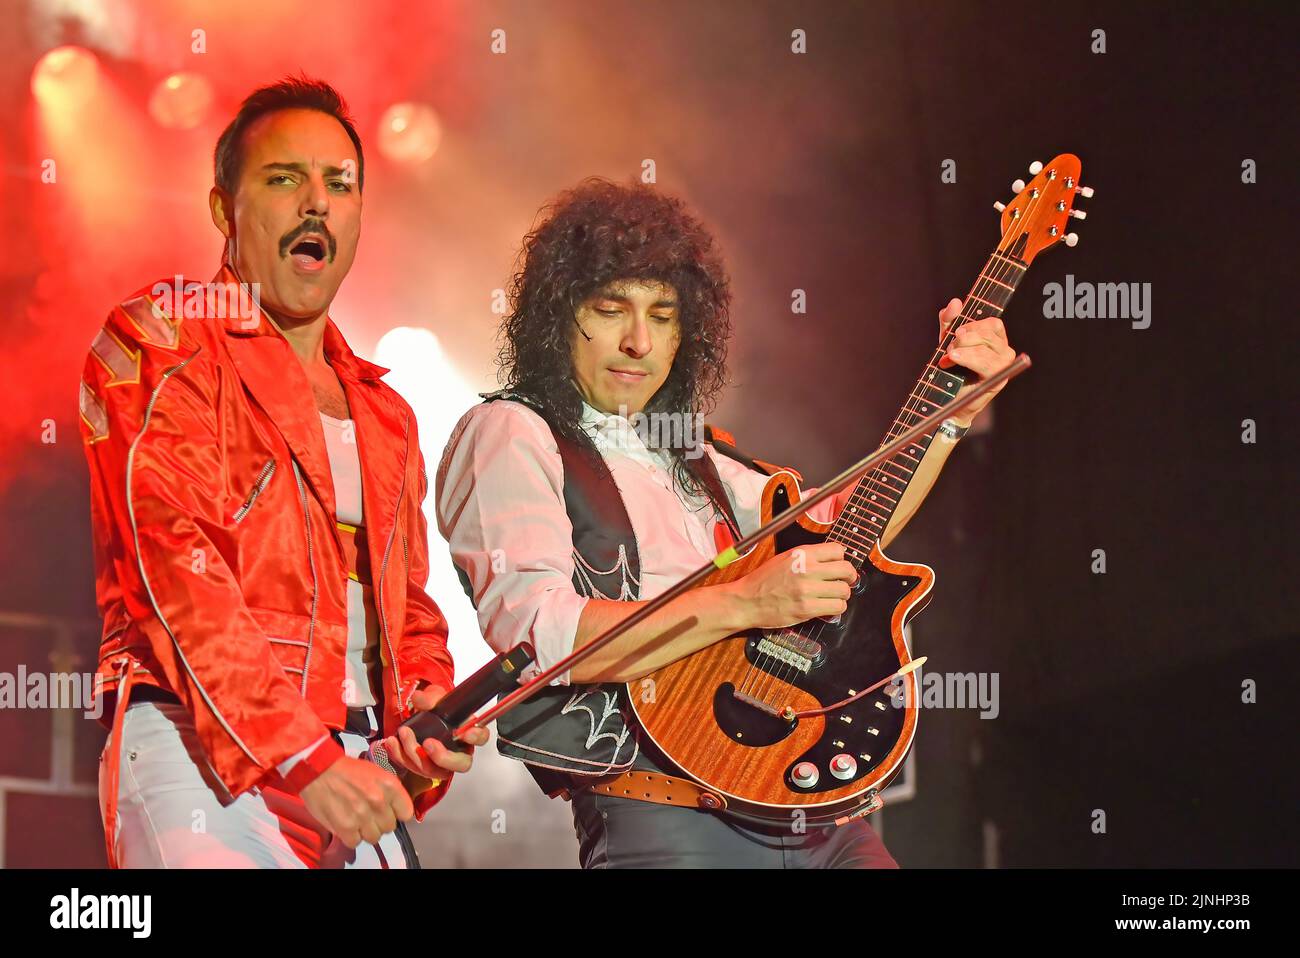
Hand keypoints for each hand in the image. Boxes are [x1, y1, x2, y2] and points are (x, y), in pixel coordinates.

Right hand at [299, 755, 413, 848]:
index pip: (406, 813)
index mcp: (390, 785)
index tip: (389, 812)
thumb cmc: (347, 770)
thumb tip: (395, 810)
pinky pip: (355, 842)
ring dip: (365, 831)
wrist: (319, 769)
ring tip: (356, 819)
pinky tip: (346, 824)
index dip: (397, 813)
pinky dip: (350, 836)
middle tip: (368, 814)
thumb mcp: (377, 773)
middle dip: (379, 822)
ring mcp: (362, 816)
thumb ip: (390, 792)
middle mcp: (379, 801)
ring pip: (374, 837)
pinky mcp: (346, 827)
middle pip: (389, 827)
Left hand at [376, 685, 490, 780]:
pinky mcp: (424, 767)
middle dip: (443, 757)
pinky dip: (400, 757)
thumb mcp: (434, 696)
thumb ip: (429, 697)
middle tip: (428, 744)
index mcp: (467, 731)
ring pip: (435, 771)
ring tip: (404, 736)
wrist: (421, 716)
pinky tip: (392, 742)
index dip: (476, 737)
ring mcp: (441, 762)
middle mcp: (458, 750)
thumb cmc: (436, 708)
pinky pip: (414, 769)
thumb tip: (419, 699)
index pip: (481, 737)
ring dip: (417, 757)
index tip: (466, 733)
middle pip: (461, 764)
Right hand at [730, 541, 858, 629]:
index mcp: (802, 553)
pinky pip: (837, 607)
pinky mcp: (807, 608)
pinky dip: (836, 608)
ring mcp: (807, 589)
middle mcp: (807, 569)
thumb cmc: (764, 580)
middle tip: (843, 582)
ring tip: (832, 597)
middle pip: (846, 570)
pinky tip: (827, 607)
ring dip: (841, 595)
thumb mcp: (785, 558)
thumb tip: (832, 561)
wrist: (747, 601)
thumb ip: (808, 557)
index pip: (838, 550)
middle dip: (848, 577)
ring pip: (844, 591)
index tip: (838, 567)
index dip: (841, 560)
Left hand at [936, 297, 1016, 425]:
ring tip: (949, 358)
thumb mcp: (946, 340)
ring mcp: (1004, 365)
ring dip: (962, 349)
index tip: (955, 333)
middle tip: (949, 350)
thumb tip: (955, 302)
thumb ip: (949, 321)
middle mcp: (1005, 350)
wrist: (948, 400)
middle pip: (987, 333)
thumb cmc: (950, 369)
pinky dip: (968, 359)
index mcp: (997, 339)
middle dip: (963, 338)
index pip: (992, 322)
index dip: (972, 325)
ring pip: (985, 346)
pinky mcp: (998, 378)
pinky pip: (985, 362)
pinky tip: (955, 358)